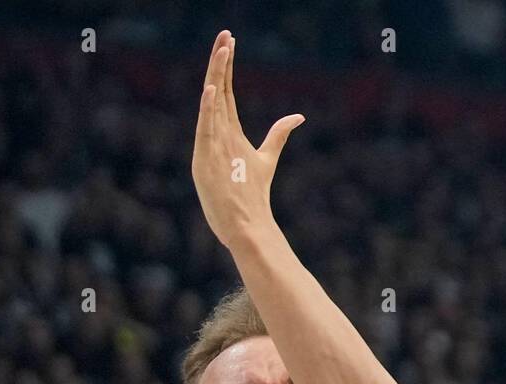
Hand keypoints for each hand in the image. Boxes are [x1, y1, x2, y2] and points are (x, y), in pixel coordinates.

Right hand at [191, 30, 303, 249]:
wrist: (245, 226)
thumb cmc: (250, 197)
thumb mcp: (266, 159)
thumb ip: (278, 135)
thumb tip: (298, 116)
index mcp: (227, 133)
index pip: (225, 92)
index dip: (227, 66)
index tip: (229, 41)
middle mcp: (217, 136)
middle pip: (218, 91)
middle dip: (221, 62)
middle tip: (224, 35)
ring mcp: (211, 147)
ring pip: (212, 104)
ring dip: (216, 76)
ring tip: (222, 51)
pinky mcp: (206, 162)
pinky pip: (206, 130)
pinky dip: (208, 109)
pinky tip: (211, 89)